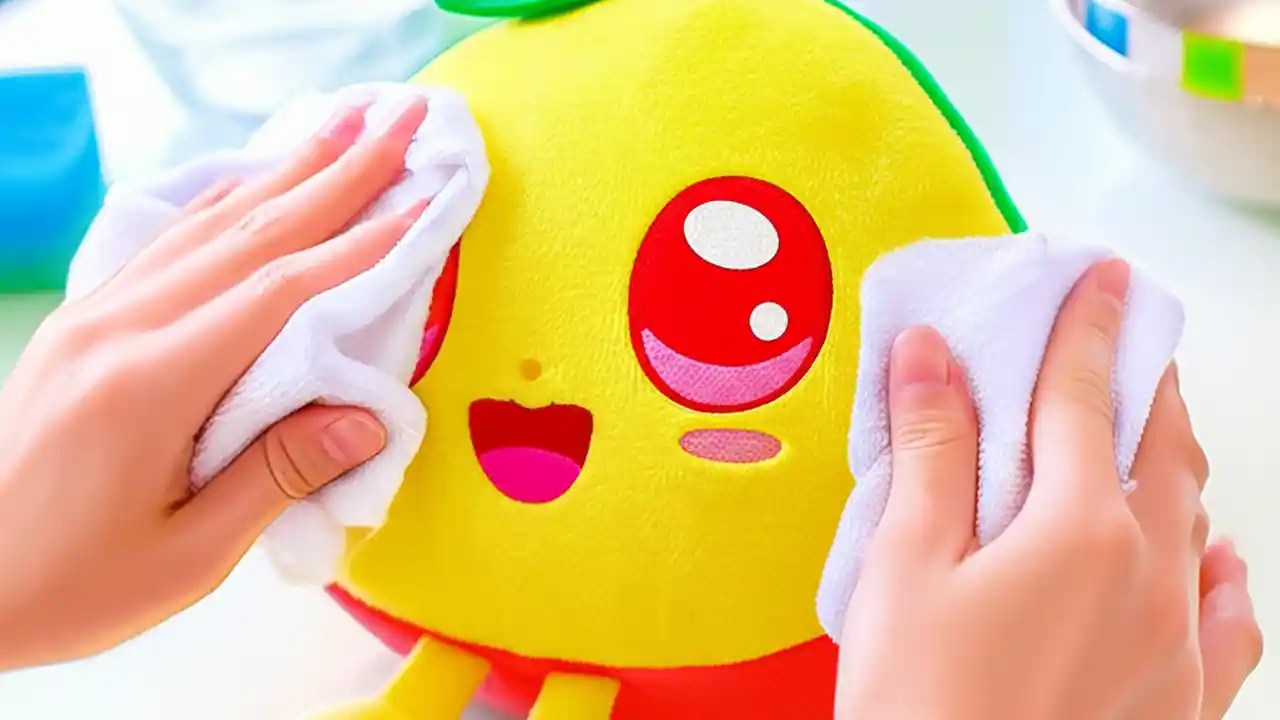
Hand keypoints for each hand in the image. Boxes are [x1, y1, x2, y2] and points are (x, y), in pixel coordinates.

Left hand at [0, 97, 428, 668]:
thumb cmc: (72, 586)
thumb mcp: (187, 555)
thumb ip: (278, 474)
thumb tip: (369, 416)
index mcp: (151, 384)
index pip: (280, 291)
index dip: (360, 244)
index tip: (423, 199)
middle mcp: (121, 327)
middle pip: (252, 231)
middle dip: (339, 171)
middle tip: (403, 118)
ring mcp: (96, 316)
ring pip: (210, 222)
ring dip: (287, 169)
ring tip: (347, 124)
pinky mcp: (85, 322)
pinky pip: (171, 240)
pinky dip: (227, 200)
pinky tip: (257, 177)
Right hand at [834, 260, 1255, 718]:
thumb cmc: (921, 703)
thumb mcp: (905, 564)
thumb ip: (931, 450)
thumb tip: (935, 354)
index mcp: (1078, 528)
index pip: (1082, 397)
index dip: (1087, 327)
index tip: (1099, 278)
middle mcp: (1148, 574)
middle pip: (1157, 446)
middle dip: (1142, 383)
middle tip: (1128, 341)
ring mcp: (1174, 640)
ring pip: (1194, 517)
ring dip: (1173, 460)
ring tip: (1151, 432)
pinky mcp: (1180, 700)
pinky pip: (1229, 619)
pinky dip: (1222, 571)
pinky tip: (1218, 557)